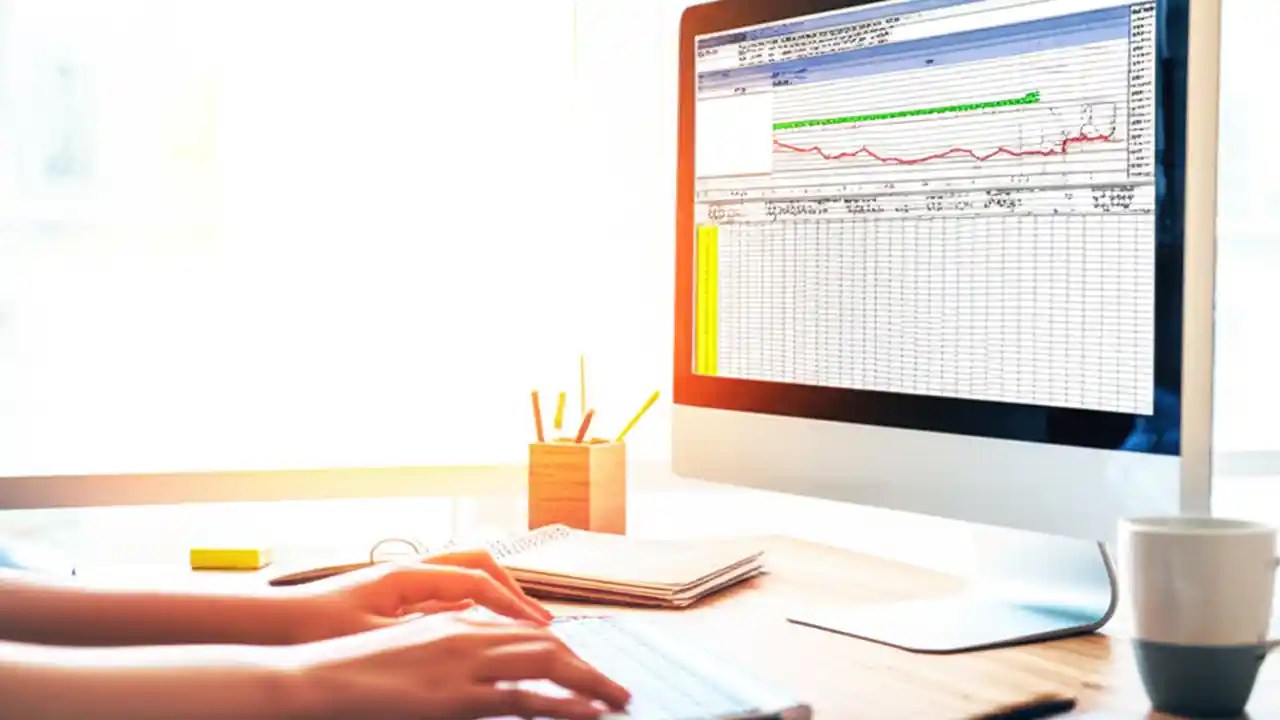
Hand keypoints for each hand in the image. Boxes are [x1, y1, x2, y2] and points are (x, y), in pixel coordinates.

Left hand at [287, 552, 552, 641]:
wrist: (278, 624)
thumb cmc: (317, 629)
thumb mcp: (373, 639)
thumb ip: (422, 636)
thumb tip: (468, 637)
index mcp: (408, 575)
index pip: (476, 582)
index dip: (511, 604)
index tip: (537, 627)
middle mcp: (411, 569)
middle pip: (479, 565)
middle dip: (513, 590)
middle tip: (539, 620)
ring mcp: (406, 579)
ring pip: (465, 575)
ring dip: (495, 594)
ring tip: (518, 623)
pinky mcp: (398, 594)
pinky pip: (449, 591)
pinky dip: (474, 604)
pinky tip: (480, 629)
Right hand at [288, 613, 630, 719]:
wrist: (312, 679)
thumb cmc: (352, 673)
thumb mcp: (408, 656)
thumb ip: (444, 659)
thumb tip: (475, 680)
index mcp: (453, 622)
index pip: (522, 633)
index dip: (561, 651)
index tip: (585, 671)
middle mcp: (465, 633)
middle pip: (544, 644)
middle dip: (586, 667)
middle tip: (615, 689)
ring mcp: (462, 663)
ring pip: (544, 663)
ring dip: (587, 682)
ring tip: (615, 699)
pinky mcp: (455, 696)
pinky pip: (522, 698)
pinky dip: (561, 704)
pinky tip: (586, 713)